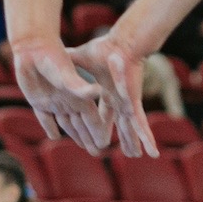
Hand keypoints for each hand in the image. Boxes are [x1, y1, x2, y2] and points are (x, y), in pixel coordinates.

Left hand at [12, 34, 111, 153]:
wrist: (33, 47)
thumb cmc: (51, 58)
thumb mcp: (66, 75)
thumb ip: (81, 87)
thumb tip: (99, 92)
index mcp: (78, 95)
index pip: (92, 118)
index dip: (98, 131)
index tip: (106, 144)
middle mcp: (68, 100)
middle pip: (80, 124)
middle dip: (89, 138)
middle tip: (97, 153)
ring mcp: (54, 102)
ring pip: (66, 123)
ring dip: (75, 135)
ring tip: (84, 147)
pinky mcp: (39, 101)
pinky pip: (45, 118)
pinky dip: (49, 127)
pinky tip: (54, 136)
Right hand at [68, 32, 156, 157]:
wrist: (121, 45)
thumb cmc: (103, 49)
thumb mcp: (78, 59)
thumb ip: (68, 64)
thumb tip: (49, 60)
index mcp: (108, 90)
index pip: (104, 112)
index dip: (102, 124)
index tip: (101, 134)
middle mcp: (119, 99)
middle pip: (120, 123)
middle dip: (122, 137)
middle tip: (124, 151)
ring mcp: (127, 103)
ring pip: (131, 129)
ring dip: (133, 143)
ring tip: (136, 156)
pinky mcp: (133, 104)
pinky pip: (141, 126)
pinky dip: (146, 139)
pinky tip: (153, 152)